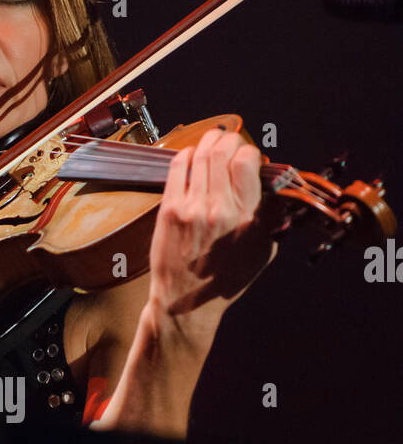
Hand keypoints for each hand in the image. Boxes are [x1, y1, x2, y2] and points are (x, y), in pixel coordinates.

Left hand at [147, 128, 276, 336]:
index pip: (248, 162)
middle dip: (229, 140)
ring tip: (212, 142)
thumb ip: (270, 216)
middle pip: (224, 151)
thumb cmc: (225, 279)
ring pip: (201, 155)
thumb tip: (273, 185)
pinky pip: (178, 167)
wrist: (185, 303)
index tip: (248, 158)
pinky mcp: (170, 210)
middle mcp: (221, 210)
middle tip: (229, 143)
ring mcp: (192, 208)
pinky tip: (191, 155)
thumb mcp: (263, 250)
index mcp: (247, 218)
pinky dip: (186, 154)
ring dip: (208, 141)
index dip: (249, 153)